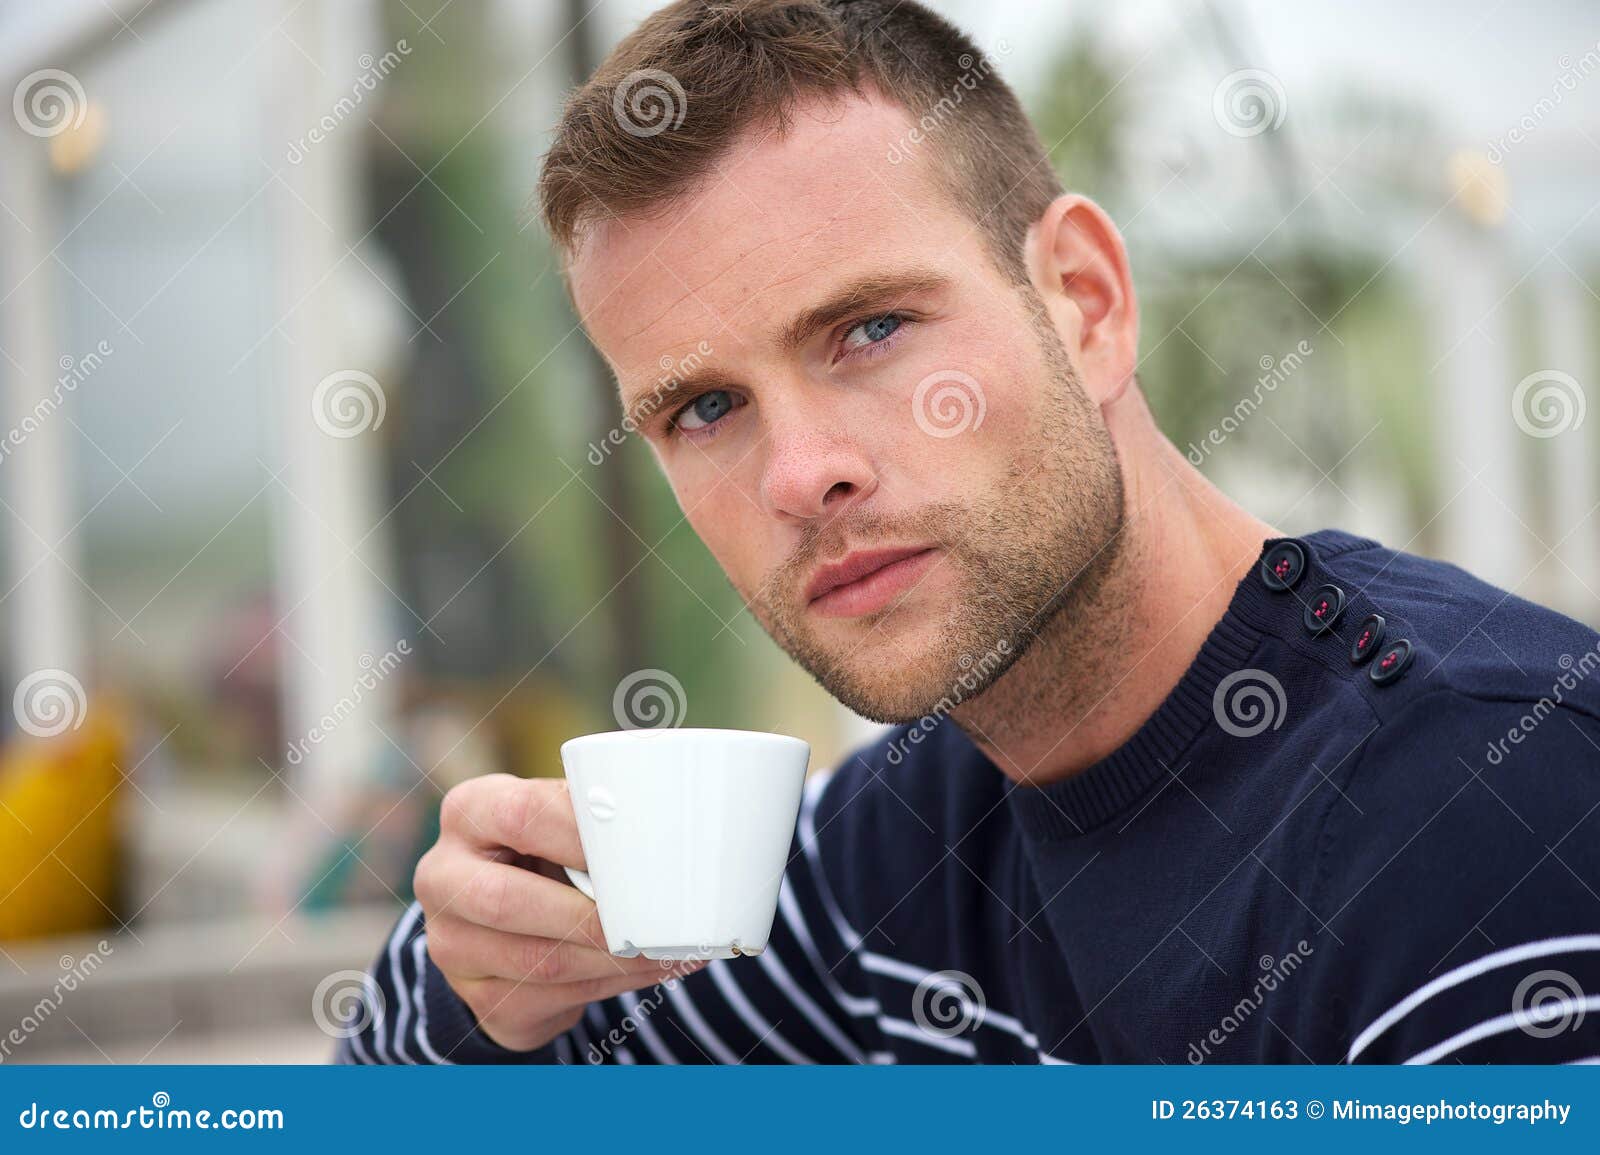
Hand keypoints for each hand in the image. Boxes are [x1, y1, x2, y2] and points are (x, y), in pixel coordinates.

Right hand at [414, 773, 703, 1051]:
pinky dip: (612, 984)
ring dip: (612, 958)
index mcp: (469, 812)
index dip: (579, 835)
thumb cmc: (545, 854)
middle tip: (646, 916)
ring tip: (667, 948)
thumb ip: (589, 819)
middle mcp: (442, 877)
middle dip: (588, 914)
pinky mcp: (478, 997)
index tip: (632, 849)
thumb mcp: (556, 822)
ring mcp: (451, 944)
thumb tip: (663, 823)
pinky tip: (647, 969)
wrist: (501, 922)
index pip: (519, 815)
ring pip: (538, 960)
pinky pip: (552, 998)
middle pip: (506, 900)